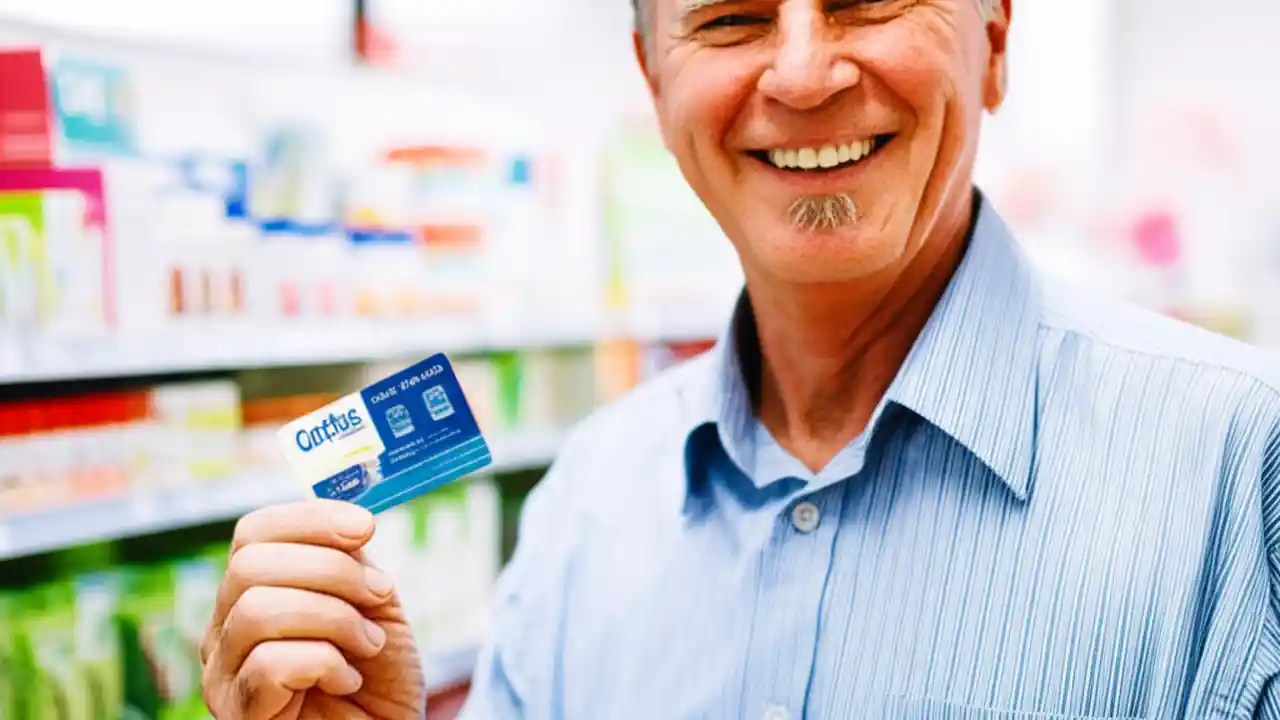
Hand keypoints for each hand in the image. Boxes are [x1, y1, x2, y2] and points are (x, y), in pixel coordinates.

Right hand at [201, 500, 425, 718]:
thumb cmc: (375, 676)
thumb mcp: (372, 606)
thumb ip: (351, 562)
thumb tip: (348, 520)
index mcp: (250, 593)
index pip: (252, 533)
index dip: (310, 519)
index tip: (366, 527)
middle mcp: (222, 630)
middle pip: (250, 566)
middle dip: (332, 570)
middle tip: (380, 595)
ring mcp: (223, 675)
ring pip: (257, 611)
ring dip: (334, 619)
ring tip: (368, 644)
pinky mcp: (238, 715)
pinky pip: (270, 664)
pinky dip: (325, 664)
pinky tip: (346, 679)